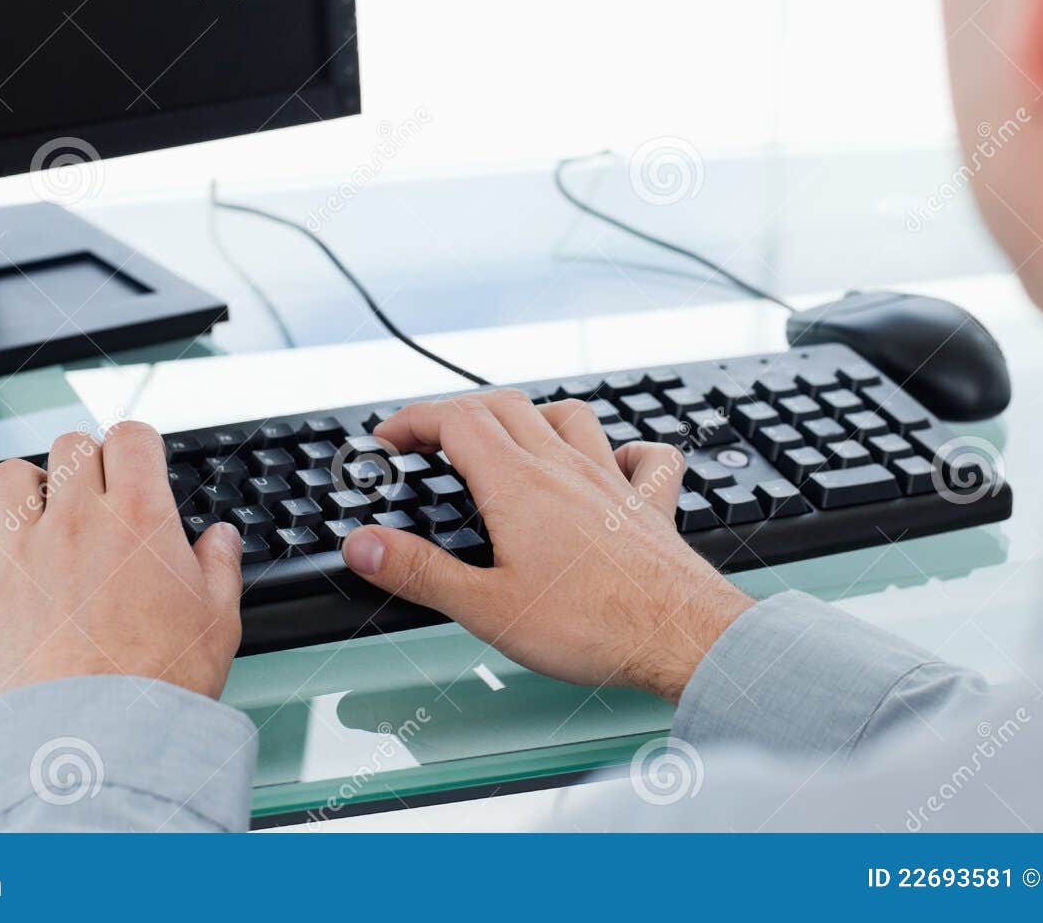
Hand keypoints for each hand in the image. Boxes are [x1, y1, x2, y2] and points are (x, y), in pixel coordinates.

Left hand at [0, 421, 243, 702]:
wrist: (99, 741)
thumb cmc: (161, 685)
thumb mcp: (219, 621)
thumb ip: (219, 567)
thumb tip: (219, 538)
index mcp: (140, 518)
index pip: (131, 437)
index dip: (136, 447)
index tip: (137, 466)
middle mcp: (78, 522)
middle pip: (70, 447)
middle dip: (85, 462)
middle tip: (94, 495)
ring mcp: (22, 553)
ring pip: (9, 476)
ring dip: (28, 487)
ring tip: (40, 515)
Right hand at [340, 390, 754, 703]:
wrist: (679, 636)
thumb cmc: (594, 626)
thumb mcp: (486, 608)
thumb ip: (420, 572)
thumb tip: (364, 545)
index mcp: (518, 486)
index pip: (454, 419)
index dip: (412, 419)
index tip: (387, 437)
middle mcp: (565, 470)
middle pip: (505, 405)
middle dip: (458, 411)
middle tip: (430, 439)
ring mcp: (612, 482)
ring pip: (571, 416)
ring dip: (532, 416)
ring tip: (510, 436)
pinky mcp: (649, 506)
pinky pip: (647, 456)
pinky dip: (626, 449)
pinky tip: (616, 461)